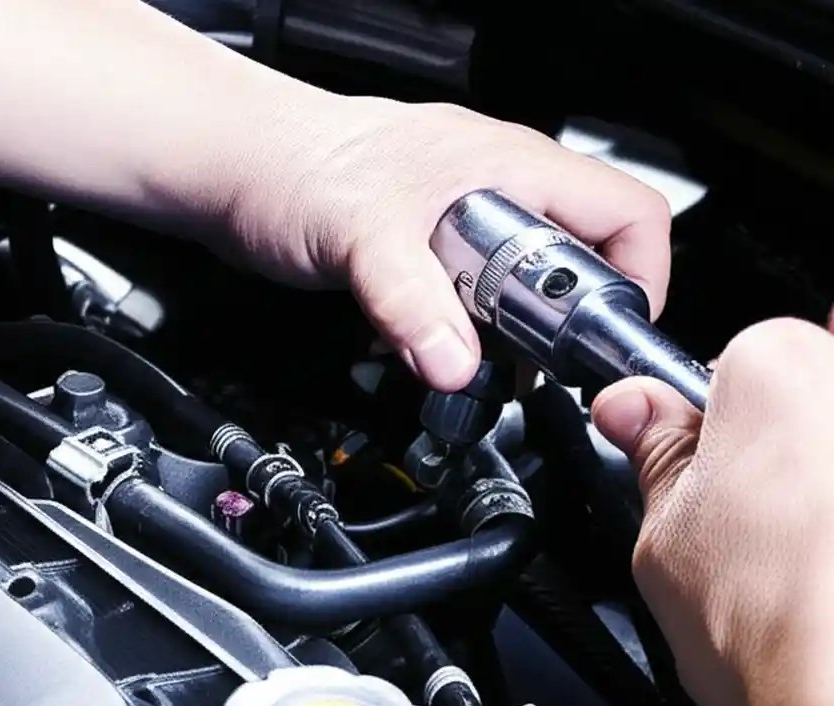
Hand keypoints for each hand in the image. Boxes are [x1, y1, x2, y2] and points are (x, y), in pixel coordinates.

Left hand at [224, 96, 671, 390]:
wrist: (241, 169)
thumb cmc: (298, 168)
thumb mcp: (363, 238)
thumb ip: (413, 303)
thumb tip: (458, 365)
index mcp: (510, 165)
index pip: (628, 214)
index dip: (638, 279)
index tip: (604, 338)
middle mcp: (498, 187)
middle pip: (581, 259)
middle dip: (563, 319)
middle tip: (525, 361)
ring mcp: (464, 218)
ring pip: (526, 284)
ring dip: (507, 332)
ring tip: (473, 357)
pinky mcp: (428, 248)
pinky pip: (474, 296)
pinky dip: (463, 329)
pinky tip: (431, 343)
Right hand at [591, 316, 833, 705]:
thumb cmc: (774, 631)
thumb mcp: (662, 535)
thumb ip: (653, 454)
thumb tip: (633, 412)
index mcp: (779, 369)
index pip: (730, 359)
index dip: (703, 421)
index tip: (690, 458)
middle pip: (804, 389)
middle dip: (774, 444)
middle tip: (745, 517)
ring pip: (832, 444)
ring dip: (816, 480)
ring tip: (804, 558)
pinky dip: (833, 521)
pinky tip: (824, 570)